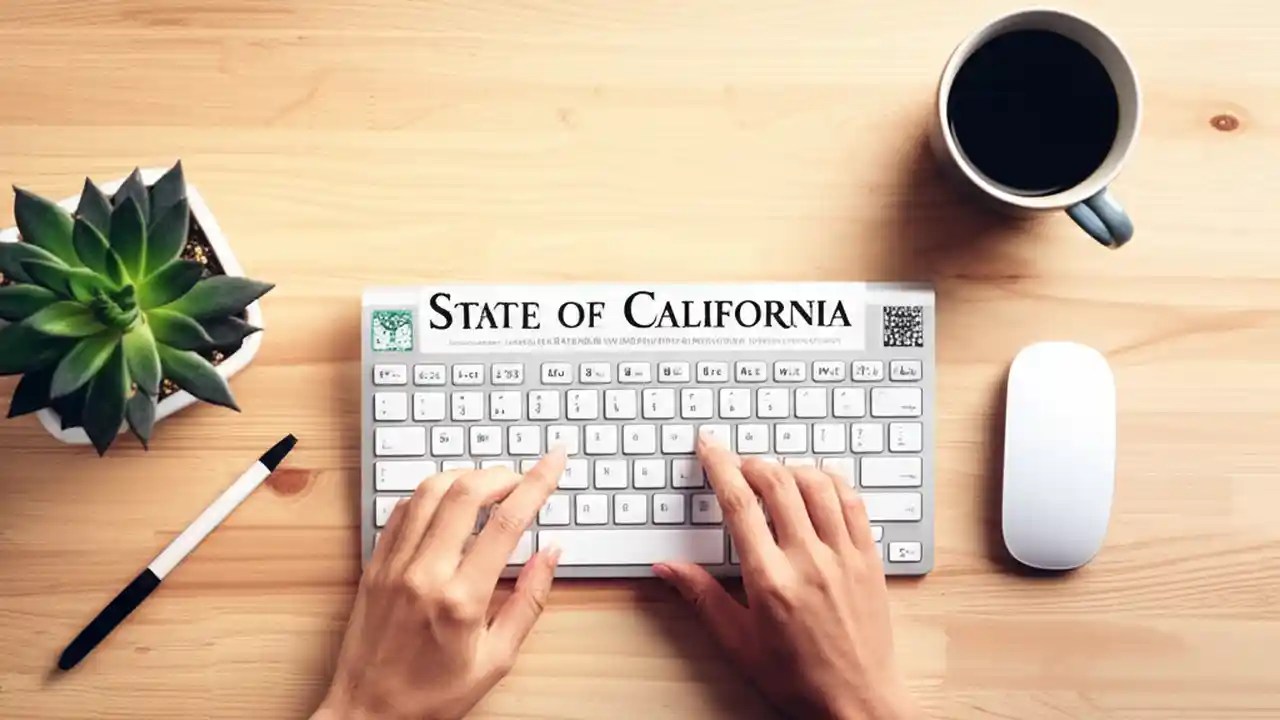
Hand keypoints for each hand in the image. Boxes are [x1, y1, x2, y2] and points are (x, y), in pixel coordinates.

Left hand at [313, 451, 565, 719]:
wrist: (368, 715)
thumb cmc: (432, 697)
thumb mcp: (496, 659)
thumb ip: (529, 602)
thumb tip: (551, 554)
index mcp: (460, 600)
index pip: (507, 522)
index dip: (538, 482)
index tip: (555, 460)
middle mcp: (423, 573)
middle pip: (466, 492)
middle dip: (502, 473)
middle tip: (523, 477)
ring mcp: (393, 565)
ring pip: (430, 491)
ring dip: (465, 476)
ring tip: (488, 485)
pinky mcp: (374, 565)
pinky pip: (402, 510)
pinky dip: (430, 494)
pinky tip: (448, 503)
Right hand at [654, 436, 918, 719]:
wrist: (857, 704)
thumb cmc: (797, 680)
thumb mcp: (738, 642)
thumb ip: (701, 597)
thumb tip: (666, 568)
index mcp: (769, 580)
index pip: (738, 504)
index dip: (719, 465)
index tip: (709, 445)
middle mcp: (809, 561)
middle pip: (778, 483)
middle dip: (752, 462)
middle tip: (738, 462)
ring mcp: (844, 557)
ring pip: (817, 484)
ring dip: (791, 468)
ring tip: (775, 474)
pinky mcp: (869, 560)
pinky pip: (853, 503)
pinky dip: (833, 482)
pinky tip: (819, 483)